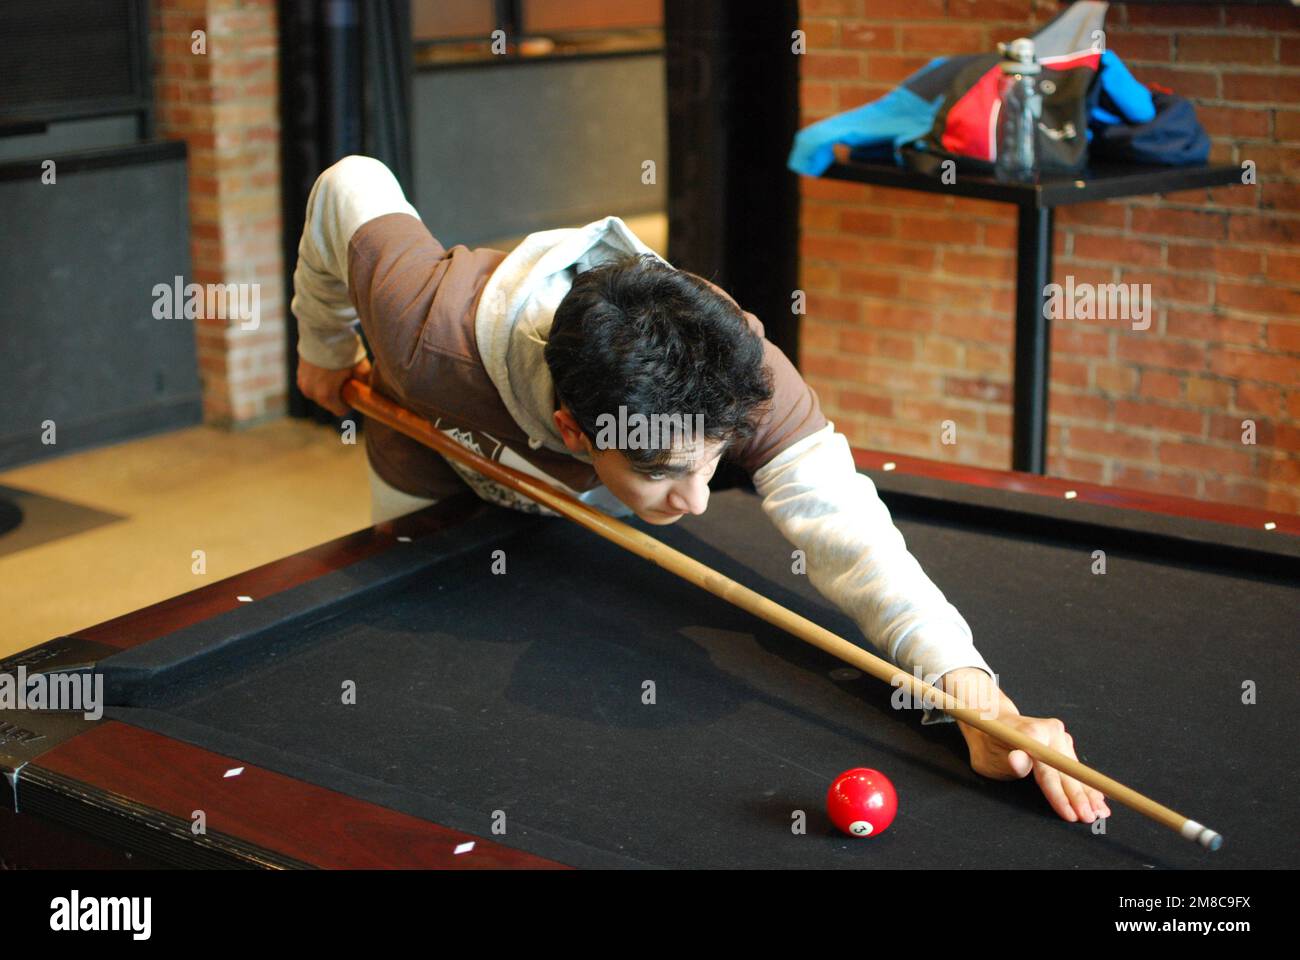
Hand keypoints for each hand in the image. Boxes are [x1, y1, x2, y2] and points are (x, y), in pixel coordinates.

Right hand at [296, 356, 370, 416]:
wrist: (323, 329)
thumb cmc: (344, 349)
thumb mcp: (361, 369)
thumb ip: (365, 384)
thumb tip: (368, 390)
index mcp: (326, 395)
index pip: (340, 411)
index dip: (350, 403)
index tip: (354, 392)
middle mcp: (311, 392)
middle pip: (329, 403)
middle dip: (338, 395)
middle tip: (346, 380)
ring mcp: (303, 383)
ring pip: (319, 394)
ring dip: (327, 388)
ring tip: (336, 372)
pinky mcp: (298, 374)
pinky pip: (312, 385)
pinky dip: (319, 381)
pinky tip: (327, 369)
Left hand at [940, 668, 1112, 823]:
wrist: (992, 722)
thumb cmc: (989, 745)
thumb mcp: (990, 757)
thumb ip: (1008, 763)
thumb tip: (1018, 761)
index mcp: (1031, 734)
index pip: (1049, 773)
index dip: (1061, 796)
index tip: (1072, 815)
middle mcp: (1050, 731)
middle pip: (1067, 771)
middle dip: (1080, 798)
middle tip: (1091, 818)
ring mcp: (1058, 734)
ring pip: (1075, 769)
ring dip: (1088, 792)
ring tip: (1101, 812)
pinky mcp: (1062, 740)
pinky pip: (1075, 764)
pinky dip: (1085, 782)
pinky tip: (1098, 797)